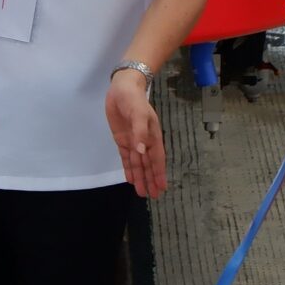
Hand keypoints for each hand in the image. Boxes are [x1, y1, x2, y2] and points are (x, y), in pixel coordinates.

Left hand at [105, 69, 166, 198]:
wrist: (122, 88)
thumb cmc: (133, 99)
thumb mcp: (138, 113)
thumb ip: (140, 132)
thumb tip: (142, 151)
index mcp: (152, 135)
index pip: (156, 158)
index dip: (159, 173)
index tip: (162, 187)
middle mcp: (144, 141)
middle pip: (148, 164)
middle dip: (150, 179)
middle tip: (153, 196)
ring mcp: (133, 141)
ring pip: (138, 163)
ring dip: (140, 177)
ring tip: (142, 192)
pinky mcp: (122, 139)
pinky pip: (127, 157)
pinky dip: (129, 168)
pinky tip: (131, 178)